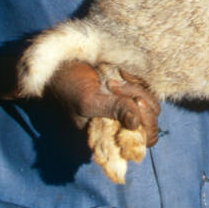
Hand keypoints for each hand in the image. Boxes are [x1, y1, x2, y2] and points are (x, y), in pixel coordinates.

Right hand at [43, 61, 160, 146]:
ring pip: (149, 103)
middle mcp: (119, 127)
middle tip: (114, 86)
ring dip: (134, 88)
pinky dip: (136, 81)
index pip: (141, 141)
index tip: (131, 103)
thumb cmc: (68, 86)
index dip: (142, 123)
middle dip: (137, 100)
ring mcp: (125, 110)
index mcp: (108, 140)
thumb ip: (113, 110)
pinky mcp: (128, 94)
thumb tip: (136, 123)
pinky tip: (120, 73)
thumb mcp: (88, 100)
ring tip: (112, 80)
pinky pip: (145, 90)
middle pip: (149, 120)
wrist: (59, 66)